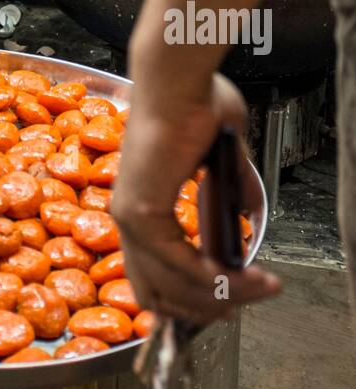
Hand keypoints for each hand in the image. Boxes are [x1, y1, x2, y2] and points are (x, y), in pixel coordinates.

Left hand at [111, 72, 279, 325]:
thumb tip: (245, 211)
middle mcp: (128, 216)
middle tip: (249, 299)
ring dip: (223, 296)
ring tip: (260, 286)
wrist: (179, 79)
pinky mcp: (142, 213)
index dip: (194, 296)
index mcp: (140, 203)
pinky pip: (180, 269)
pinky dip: (217, 281)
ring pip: (175, 288)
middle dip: (208, 309)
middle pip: (160, 295)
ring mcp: (131, 217)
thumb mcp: (219, 156)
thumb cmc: (194, 102)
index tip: (234, 295)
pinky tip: (244, 278)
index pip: (155, 276)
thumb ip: (229, 186)